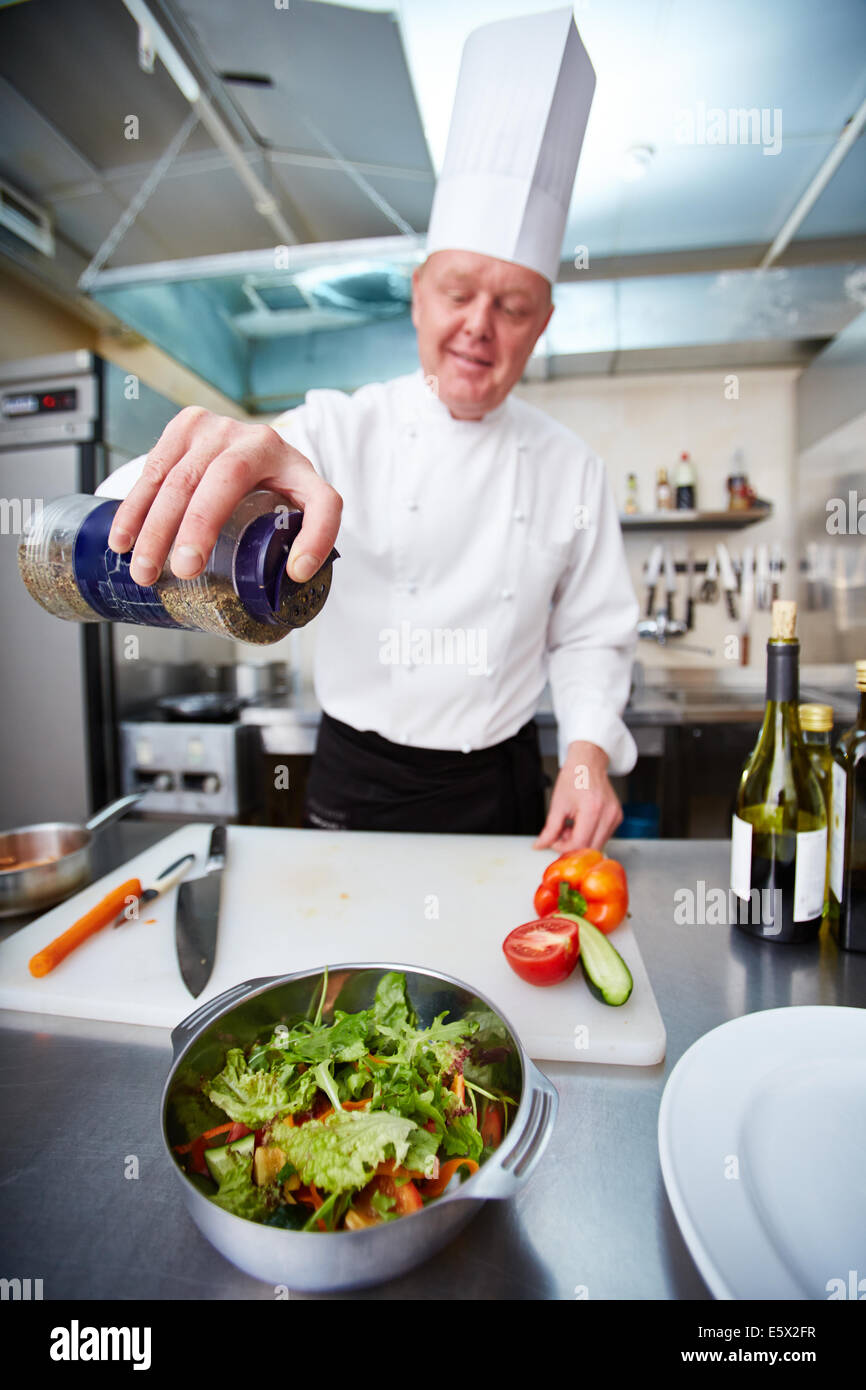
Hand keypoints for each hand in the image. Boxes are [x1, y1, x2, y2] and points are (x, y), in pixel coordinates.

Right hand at [106, 407, 341, 585]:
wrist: (251, 447)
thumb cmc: (278, 484)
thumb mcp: (308, 504)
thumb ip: (315, 534)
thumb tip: (298, 572)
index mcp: (295, 463)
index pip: (312, 499)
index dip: (314, 535)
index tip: (294, 572)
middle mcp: (254, 438)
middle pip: (222, 481)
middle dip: (198, 528)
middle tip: (182, 570)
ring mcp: (216, 429)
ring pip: (179, 477)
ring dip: (155, 527)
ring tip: (144, 569)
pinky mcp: (184, 428)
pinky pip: (153, 470)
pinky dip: (135, 509)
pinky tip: (124, 539)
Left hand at [533, 740, 622, 852]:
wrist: (588, 763)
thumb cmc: (574, 778)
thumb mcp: (557, 804)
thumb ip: (550, 829)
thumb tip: (541, 845)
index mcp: (592, 809)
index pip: (580, 843)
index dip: (564, 848)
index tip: (554, 842)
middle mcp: (608, 814)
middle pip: (591, 848)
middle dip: (573, 846)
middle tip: (561, 835)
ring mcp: (615, 816)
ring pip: (598, 844)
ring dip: (581, 842)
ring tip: (570, 827)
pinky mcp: (618, 817)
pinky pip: (603, 836)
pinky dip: (590, 836)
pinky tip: (580, 824)